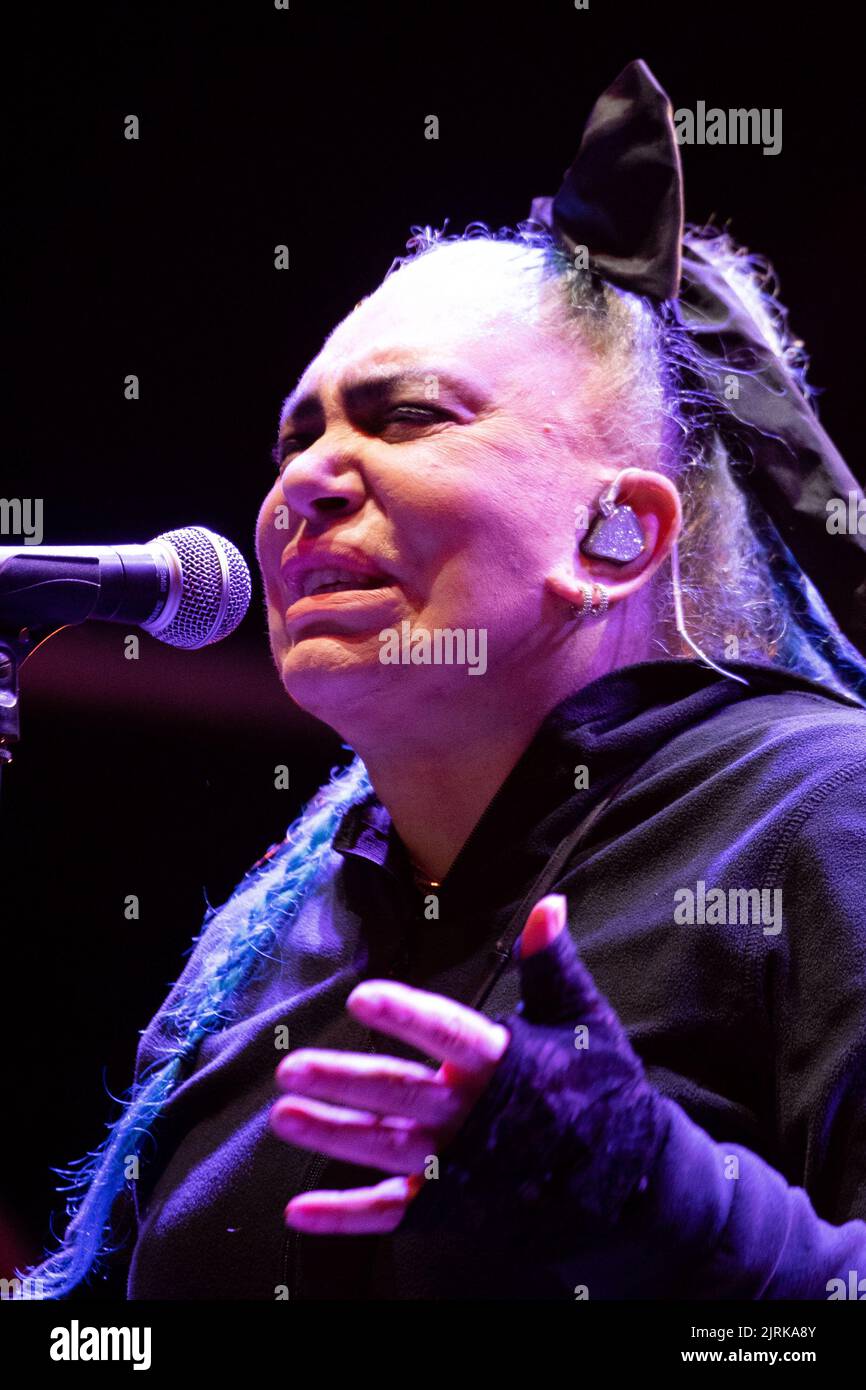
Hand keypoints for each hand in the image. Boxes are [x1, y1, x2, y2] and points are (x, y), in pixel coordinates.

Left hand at [268, 894, 567, 1234]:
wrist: (633, 1177)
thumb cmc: (601, 1087)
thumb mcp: (581, 1019)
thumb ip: (551, 963)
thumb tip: (547, 902)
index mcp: (502, 1063)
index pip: (447, 1032)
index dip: (405, 1015)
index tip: (360, 997)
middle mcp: (473, 1114)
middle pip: (398, 1095)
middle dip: (342, 1082)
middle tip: (288, 1068)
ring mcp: (459, 1164)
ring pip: (384, 1149)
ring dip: (331, 1134)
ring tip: (282, 1115)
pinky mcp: (452, 1202)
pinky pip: (393, 1213)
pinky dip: (346, 1216)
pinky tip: (296, 1211)